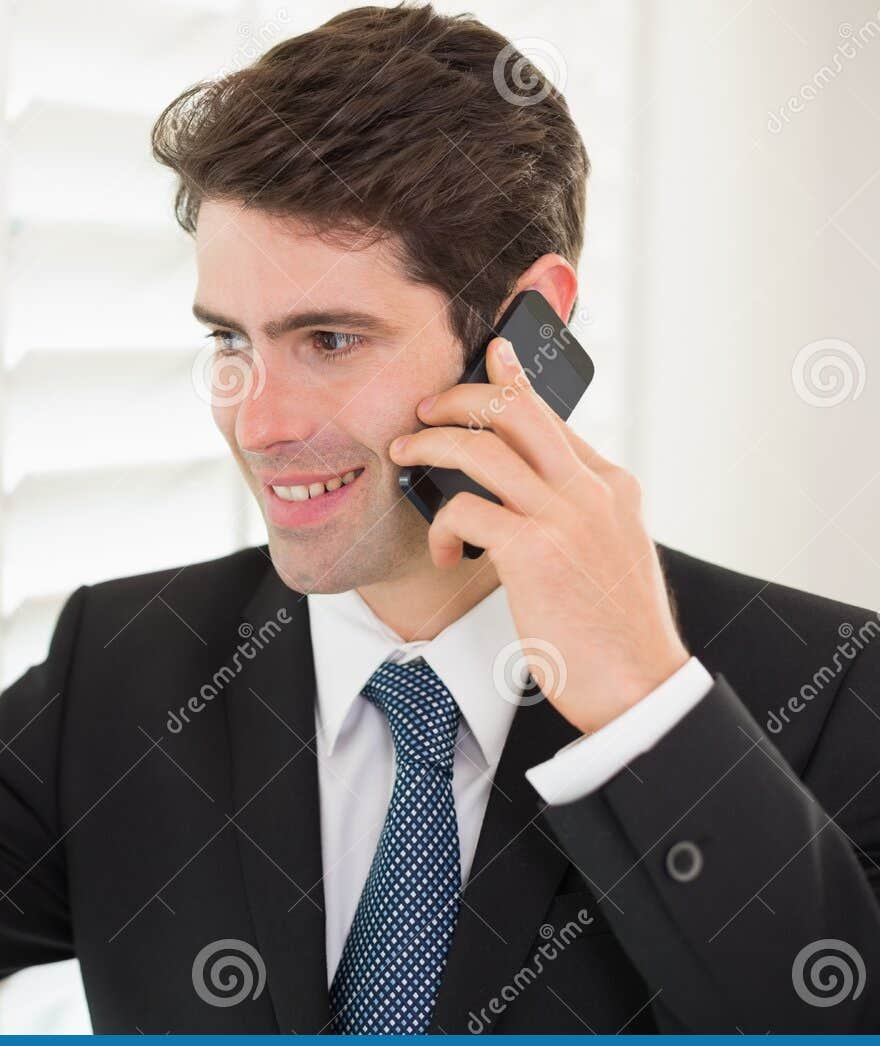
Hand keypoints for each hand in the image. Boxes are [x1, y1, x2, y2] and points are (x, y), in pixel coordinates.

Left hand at [388, 336, 690, 733]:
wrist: (641, 688)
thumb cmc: (613, 630)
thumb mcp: (607, 553)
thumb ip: (576, 512)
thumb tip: (529, 490)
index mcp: (611, 486)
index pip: (551, 414)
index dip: (511, 381)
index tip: (487, 357)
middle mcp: (592, 491)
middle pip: (515, 409)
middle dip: (456, 398)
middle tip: (421, 412)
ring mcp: (566, 517)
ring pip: (481, 447)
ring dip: (430, 445)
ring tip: (405, 457)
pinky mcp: (536, 551)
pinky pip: (465, 509)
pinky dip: (441, 525)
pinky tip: (444, 551)